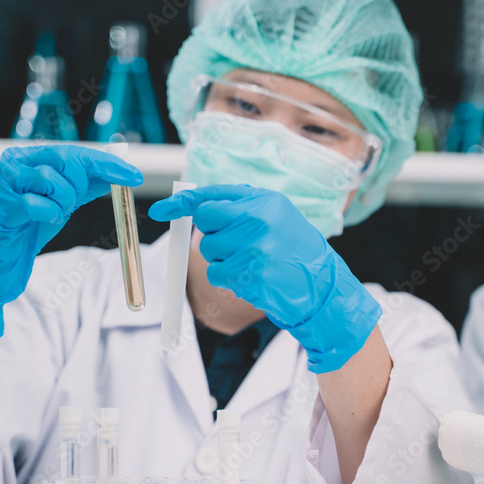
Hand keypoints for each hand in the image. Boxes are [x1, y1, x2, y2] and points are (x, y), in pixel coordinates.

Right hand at [0, 145, 142, 337]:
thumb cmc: (22, 232)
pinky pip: (35, 205)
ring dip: (61, 204)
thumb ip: (82, 187)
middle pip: (64, 160)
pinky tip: (37, 222)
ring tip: (48, 216)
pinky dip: (46, 215)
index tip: (135, 176)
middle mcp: (11, 163)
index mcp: (26, 158)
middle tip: (69, 204)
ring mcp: (0, 184)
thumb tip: (115, 173)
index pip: (74, 153)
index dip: (107, 164)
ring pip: (52, 181)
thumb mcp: (59, 204)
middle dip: (79, 185)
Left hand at [149, 184, 380, 372]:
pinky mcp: (249, 276)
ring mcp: (253, 249)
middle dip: (214, 234)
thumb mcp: (276, 215)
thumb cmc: (294, 249)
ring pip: (209, 252)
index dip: (181, 204)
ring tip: (254, 262)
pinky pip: (217, 275)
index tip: (160, 210)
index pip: (211, 198)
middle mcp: (258, 221)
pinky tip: (253, 276)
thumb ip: (239, 206)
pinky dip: (229, 279)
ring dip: (224, 260)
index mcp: (263, 201)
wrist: (322, 285)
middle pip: (206, 223)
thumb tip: (194, 204)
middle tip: (238, 243)